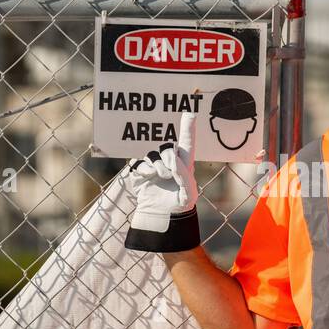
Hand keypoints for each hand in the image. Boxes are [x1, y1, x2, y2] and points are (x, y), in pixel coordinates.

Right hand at [124, 111, 200, 251]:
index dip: (188, 126)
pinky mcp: (141, 172)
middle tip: (168, 174)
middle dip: (168, 159)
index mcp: (185, 164)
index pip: (187, 142)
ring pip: (152, 154)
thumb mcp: (188, 194)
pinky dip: (143, 170)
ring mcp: (154, 166)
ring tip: (160, 178)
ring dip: (156, 166)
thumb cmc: (180, 206)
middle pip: (166, 147)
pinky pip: (139, 163)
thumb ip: (184, 175)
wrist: (161, 218)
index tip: (189, 111)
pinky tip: (147, 178)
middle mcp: (169, 161)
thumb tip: (173, 161)